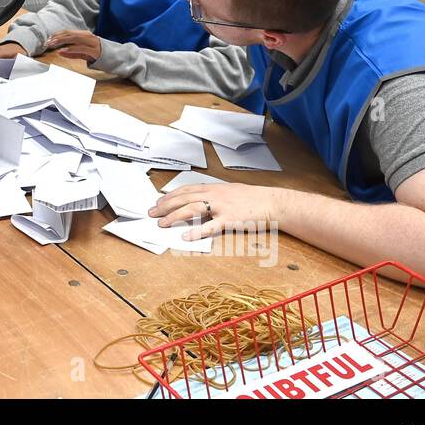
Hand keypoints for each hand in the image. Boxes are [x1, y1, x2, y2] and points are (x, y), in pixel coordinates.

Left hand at [48, 29, 101, 63]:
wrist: (114, 58)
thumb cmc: (97, 55)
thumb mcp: (83, 53)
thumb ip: (72, 53)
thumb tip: (59, 52)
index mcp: (85, 35)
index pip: (69, 32)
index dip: (58, 34)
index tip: (48, 38)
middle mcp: (88, 37)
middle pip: (70, 34)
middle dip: (58, 37)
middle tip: (48, 41)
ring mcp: (92, 43)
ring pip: (75, 39)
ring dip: (62, 41)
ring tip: (53, 44)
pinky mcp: (94, 51)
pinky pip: (81, 48)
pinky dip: (71, 49)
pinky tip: (63, 50)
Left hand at [148, 182, 280, 240]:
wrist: (271, 202)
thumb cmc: (252, 198)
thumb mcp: (230, 191)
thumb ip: (214, 195)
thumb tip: (199, 201)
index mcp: (214, 188)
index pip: (186, 190)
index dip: (170, 196)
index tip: (158, 201)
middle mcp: (214, 195)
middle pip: (184, 198)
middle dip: (166, 206)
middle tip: (152, 213)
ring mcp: (221, 207)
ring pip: (192, 209)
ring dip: (174, 216)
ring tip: (162, 223)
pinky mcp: (230, 220)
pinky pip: (210, 226)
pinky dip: (196, 231)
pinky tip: (185, 236)